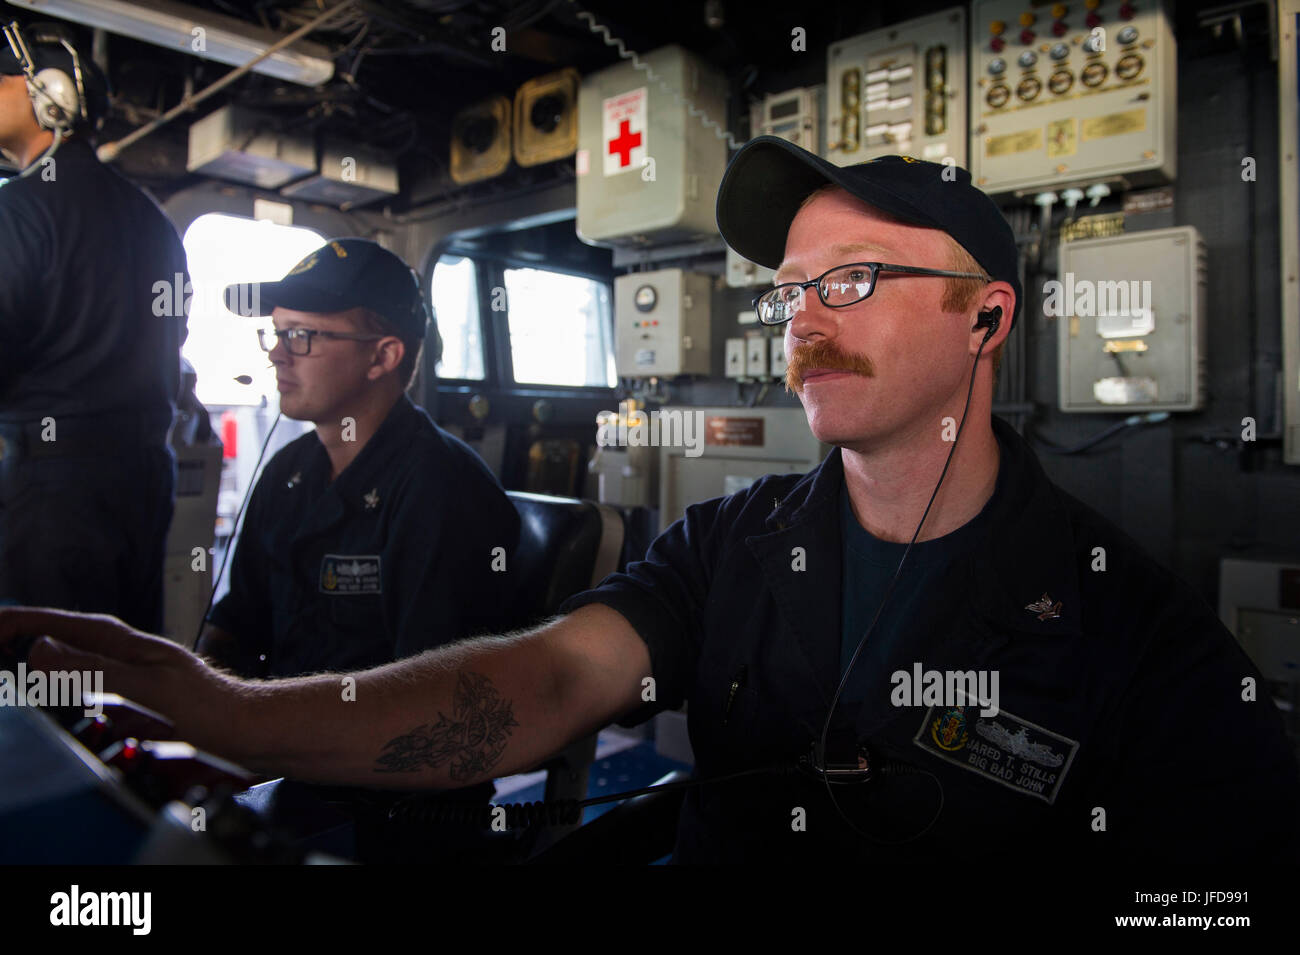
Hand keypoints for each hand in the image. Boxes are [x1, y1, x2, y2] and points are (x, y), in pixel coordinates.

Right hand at [0, 607, 242, 759]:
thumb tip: (39, 649)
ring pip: (62, 657)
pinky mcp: (128, 689)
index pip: (47, 621)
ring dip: (32, 658)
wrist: (244, 729)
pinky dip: (54, 682)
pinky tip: (48, 691)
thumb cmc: (207, 708)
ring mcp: (122, 667)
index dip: (9, 625)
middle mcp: (117, 648)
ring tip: (6, 659)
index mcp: (116, 639)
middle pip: (50, 635)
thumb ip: (92, 670)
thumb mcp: (143, 689)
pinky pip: (78, 680)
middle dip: (13, 639)